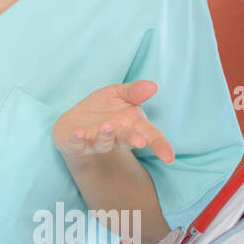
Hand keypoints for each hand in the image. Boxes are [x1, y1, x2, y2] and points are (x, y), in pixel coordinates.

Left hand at [53, 80, 175, 164]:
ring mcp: (95, 142)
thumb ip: (134, 92)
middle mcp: (116, 137)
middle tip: (140, 141)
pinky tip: (78, 133)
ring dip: (106, 135)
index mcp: (131, 125)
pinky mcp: (75, 144)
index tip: (170, 157)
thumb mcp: (118, 94)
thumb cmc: (101, 109)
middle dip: (133, 140)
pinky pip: (77, 144)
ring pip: (103, 143)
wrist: (73, 124)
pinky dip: (77, 139)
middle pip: (127, 140)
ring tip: (107, 126)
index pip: (150, 135)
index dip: (160, 145)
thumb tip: (153, 85)